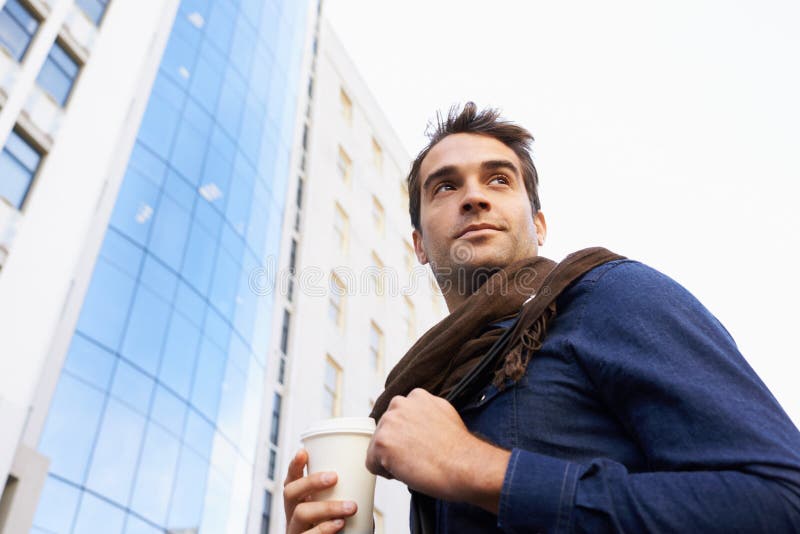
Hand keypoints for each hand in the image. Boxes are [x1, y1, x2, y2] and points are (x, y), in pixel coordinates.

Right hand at [283, 449, 357, 532]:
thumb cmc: (339, 531)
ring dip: (327, 507)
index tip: (304, 451)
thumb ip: (344, 495)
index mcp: (299, 503)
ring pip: (301, 514)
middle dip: (311, 481)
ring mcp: (295, 532)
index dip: (294, 466)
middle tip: (334, 477)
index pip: (291, 480)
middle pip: (290, 493)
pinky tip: (339, 525)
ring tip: (350, 506)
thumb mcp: (336, 510)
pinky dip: (324, 529)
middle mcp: (292, 516)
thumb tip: (367, 474)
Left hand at [365, 388, 510, 512]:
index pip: (398, 417)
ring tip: (415, 463)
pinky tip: (406, 471)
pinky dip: (385, 472)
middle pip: (386, 431)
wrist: (466, 465)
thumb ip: (425, 413)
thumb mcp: (445, 415)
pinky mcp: (381, 442)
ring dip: (391, 459)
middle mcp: (400, 403)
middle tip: (419, 457)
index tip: (421, 445)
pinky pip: (372, 463)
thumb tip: (416, 423)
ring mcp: (389, 421)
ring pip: (378, 446)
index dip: (408, 436)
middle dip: (397, 446)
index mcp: (416, 396)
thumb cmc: (460, 450)